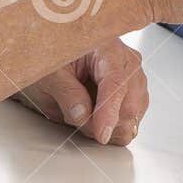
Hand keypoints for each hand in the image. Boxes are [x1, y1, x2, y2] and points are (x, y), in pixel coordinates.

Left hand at [14, 38, 148, 145]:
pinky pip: (131, 121)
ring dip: (110, 127)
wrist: (55, 59)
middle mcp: (126, 61)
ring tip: (84, 118)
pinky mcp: (133, 94)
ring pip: (132, 116)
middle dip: (107, 123)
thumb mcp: (49, 76)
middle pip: (130, 104)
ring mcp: (133, 78)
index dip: (110, 111)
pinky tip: (97, 121)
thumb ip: (67, 94)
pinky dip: (114, 128)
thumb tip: (83, 114)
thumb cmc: (53, 61)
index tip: (102, 134)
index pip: (116, 83)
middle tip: (78, 123)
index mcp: (106, 48)